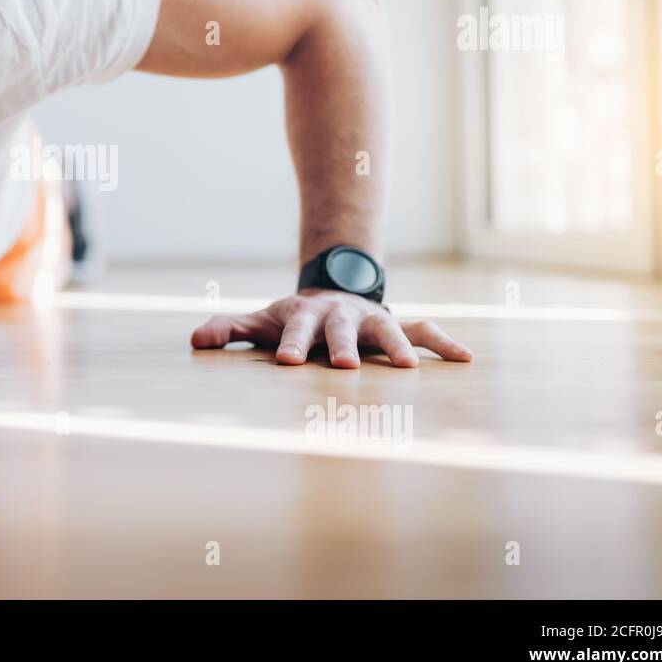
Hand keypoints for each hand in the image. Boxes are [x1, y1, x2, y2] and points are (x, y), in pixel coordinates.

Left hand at [190, 288, 472, 368]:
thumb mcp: (260, 322)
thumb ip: (229, 329)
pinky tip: (467, 359)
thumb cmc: (291, 319)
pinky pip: (425, 332)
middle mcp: (342, 316)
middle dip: (344, 347)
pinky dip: (445, 344)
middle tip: (346, 368)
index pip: (296, 330)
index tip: (288, 363)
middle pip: (342, 330)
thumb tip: (195, 342)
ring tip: (409, 369)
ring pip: (389, 329)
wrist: (331, 291)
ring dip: (398, 347)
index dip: (292, 344)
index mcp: (306, 316)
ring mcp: (372, 319)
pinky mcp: (397, 326)